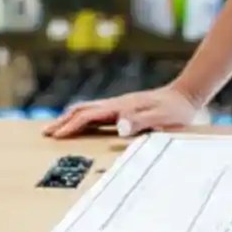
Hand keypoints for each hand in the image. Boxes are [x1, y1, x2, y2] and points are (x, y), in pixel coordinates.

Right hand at [42, 84, 199, 138]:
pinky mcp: (124, 108)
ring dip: (70, 118)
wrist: (186, 95)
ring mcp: (119, 105)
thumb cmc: (175, 111)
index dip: (71, 125)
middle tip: (46, 133)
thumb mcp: (161, 118)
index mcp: (121, 107)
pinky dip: (83, 118)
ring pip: (88, 109)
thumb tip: (119, 126)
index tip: (56, 135)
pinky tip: (82, 124)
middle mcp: (117, 104)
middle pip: (83, 110)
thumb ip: (141, 121)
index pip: (89, 116)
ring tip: (57, 128)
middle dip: (63, 121)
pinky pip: (98, 113)